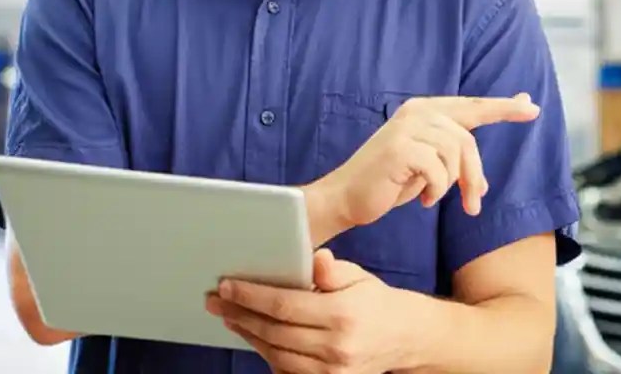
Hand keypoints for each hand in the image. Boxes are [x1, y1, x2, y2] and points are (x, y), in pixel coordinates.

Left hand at [209, 249, 416, 373]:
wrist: (404, 338)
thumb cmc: (376, 302)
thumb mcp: (358, 277)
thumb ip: (332, 271)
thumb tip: (315, 258)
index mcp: (343, 314)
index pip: (285, 306)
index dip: (252, 296)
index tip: (227, 285)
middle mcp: (336, 347)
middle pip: (275, 332)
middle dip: (240, 314)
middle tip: (216, 300)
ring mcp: (331, 371)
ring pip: (276, 354)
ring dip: (249, 335)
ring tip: (230, 316)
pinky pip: (287, 371)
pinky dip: (267, 354)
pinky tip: (254, 337)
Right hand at [311, 94, 539, 232]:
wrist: (346, 198)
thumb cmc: (388, 183)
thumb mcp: (427, 168)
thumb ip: (453, 161)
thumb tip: (485, 179)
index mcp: (425, 111)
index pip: (472, 106)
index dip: (503, 107)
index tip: (531, 106)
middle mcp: (417, 111)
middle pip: (468, 140)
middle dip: (475, 175)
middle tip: (474, 203)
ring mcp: (407, 127)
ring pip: (456, 155)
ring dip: (452, 185)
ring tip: (434, 198)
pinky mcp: (400, 148)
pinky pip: (439, 171)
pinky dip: (435, 191)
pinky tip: (422, 200)